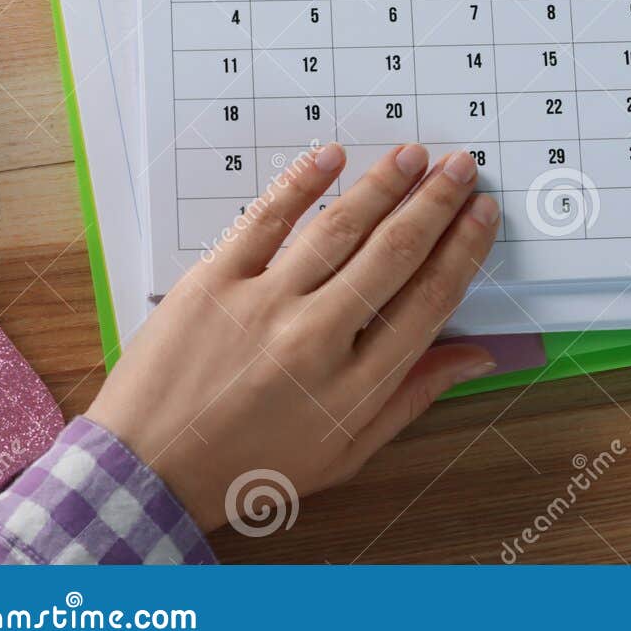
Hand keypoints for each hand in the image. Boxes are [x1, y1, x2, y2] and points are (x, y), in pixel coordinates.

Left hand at [87, 143, 499, 532]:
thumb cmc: (252, 469)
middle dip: (435, 204)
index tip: (482, 214)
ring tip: (414, 154)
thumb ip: (412, 397)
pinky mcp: (211, 284)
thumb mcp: (345, 452)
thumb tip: (479, 356)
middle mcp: (316, 339)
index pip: (428, 301)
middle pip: (393, 254)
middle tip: (462, 167)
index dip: (463, 250)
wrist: (148, 475)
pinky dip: (300, 184)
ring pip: (337, 230)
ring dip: (382, 185)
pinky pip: (264, 222)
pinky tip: (332, 157)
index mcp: (355, 386)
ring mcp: (261, 306)